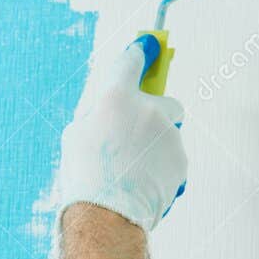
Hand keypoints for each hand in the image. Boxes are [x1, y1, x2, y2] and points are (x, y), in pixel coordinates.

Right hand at [52, 35, 186, 230]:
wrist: (107, 214)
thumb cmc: (85, 175)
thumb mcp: (77, 134)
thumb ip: (99, 114)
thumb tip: (111, 110)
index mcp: (116, 96)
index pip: (131, 61)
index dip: (140, 51)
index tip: (149, 45)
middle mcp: (148, 109)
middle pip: (164, 101)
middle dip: (156, 114)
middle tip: (136, 133)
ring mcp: (169, 135)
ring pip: (168, 135)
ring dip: (154, 147)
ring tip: (130, 172)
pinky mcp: (180, 160)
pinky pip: (172, 159)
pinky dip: (161, 168)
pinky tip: (141, 184)